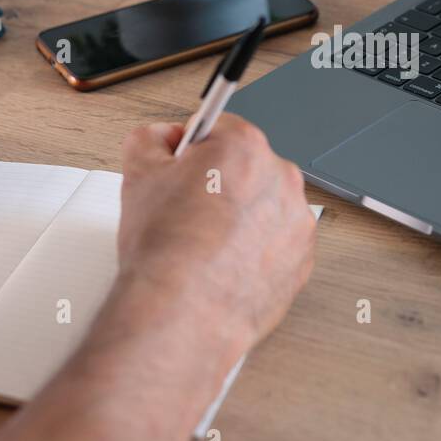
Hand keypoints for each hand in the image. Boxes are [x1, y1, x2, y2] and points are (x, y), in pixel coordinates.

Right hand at [116, 113, 316, 354]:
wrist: (183, 311)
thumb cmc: (166, 250)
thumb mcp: (137, 173)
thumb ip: (150, 139)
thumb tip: (159, 138)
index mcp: (245, 146)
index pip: (219, 129)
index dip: (193, 150)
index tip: (183, 168)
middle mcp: (281, 177)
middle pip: (246, 168)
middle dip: (219, 184)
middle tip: (188, 212)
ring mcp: (297, 220)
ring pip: (264, 207)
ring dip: (241, 217)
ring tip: (205, 244)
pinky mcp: (303, 259)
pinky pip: (278, 243)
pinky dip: (257, 251)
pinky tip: (225, 264)